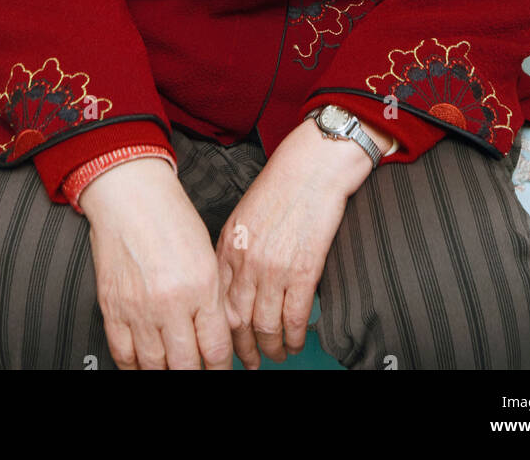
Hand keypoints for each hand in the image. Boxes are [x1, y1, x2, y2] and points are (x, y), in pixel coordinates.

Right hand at [80, 157, 233, 369]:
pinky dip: (135, 367)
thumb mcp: (207, 256)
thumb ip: (214, 299)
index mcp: (201, 286)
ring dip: (166, 372)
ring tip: (173, 367)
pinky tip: (145, 364)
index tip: (220, 370)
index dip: (221, 369)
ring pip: (155, 366)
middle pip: (186, 365)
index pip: (216, 349)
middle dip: (195, 374)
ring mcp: (139, 308)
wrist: (131, 194)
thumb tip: (218, 335)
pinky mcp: (113, 308)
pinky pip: (123, 355)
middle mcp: (171, 302)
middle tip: (197, 370)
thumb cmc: (170, 217)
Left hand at [214, 118, 381, 369]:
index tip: (227, 344)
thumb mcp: (244, 216)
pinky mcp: (303, 270)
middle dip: (244, 350)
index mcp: (228, 247)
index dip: (220, 331)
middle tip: (250, 363)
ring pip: (266, 326)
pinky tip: (297, 342)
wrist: (313, 167)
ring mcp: (273, 268)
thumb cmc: (282, 186)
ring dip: (272, 348)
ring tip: (277, 354)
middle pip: (237, 322)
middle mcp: (246, 261)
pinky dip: (295, 337)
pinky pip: (295, 318)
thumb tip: (233, 284)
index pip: (216, 303)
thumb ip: (235, 250)